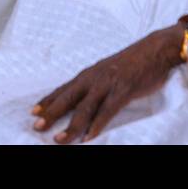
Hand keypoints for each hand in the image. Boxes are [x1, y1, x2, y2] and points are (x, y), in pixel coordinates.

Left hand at [31, 25, 180, 142]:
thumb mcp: (107, 72)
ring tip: (60, 139)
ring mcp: (107, 85)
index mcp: (88, 74)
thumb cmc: (131, 63)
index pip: (63, 89)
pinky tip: (89, 137)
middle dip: (51, 113)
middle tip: (36, 126)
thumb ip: (95, 84)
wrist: (154, 50)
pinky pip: (107, 111)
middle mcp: (93, 79)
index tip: (33, 111)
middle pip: (67, 98)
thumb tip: (84, 98)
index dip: (48, 100)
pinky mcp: (122, 91)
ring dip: (71, 125)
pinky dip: (97, 125)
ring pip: (84, 108)